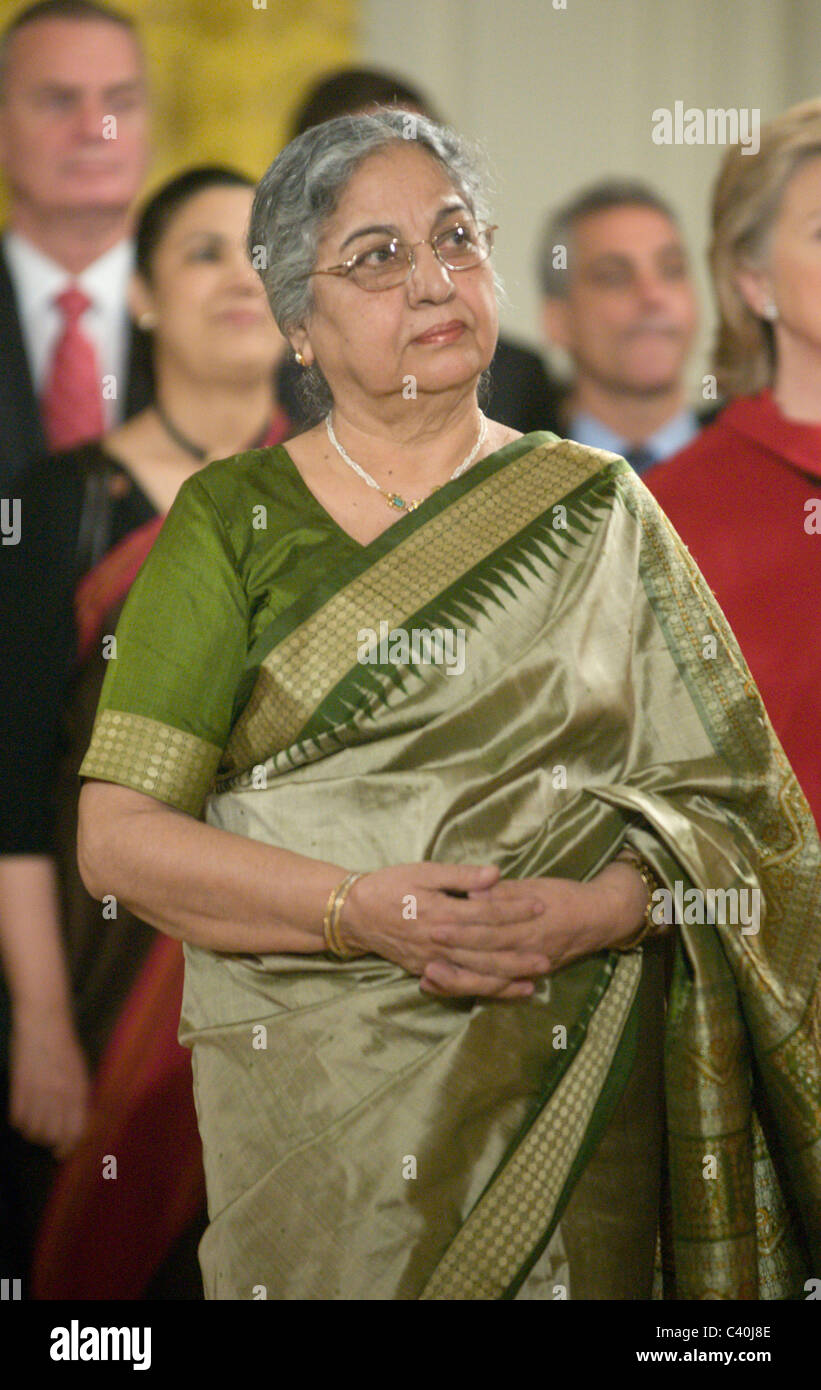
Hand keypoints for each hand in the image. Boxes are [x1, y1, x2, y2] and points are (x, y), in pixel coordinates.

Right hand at [9, 1004, 91, 1159]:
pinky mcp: (18, 1087)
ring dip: (33, 1133)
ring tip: (34, 1126)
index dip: (68, 1147)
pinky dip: (19, 1122)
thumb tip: (77, 1123)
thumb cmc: (65, 1045)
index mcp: (78, 1090)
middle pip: (52, 1136)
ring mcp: (37, 1092)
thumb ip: (79, 1097)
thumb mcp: (80, 1071)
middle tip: (47, 1141)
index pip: (75, 1131)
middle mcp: (59, 1095)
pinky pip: (17, 1118)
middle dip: (50, 1143)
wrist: (43, 1022)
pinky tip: (22, 1115)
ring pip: (33, 1131)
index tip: (62, 1153)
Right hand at [340, 862, 546, 998]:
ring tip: (535, 977)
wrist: (354, 914)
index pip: (486, 913)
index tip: (539, 906)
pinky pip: (460, 984)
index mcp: (441, 912)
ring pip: (476, 972)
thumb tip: (494, 875)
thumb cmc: (390, 886)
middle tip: (548, 953)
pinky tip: (505, 989)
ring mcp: (432, 961)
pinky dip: (484, 988)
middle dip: (518, 952)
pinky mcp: (426, 971)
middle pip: (486, 949)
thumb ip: (460, 876)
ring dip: (507, 977)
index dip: (514, 910)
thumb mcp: (423, 872)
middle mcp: (439, 941)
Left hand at [414, 861, 649, 995]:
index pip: (488, 928)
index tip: (435, 923)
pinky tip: (445, 985)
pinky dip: (470, 988)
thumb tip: (475, 893)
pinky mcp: (525, 976)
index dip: (461, 928)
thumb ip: (504, 892)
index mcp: (526, 924)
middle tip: (423, 950)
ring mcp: (524, 967)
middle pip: (483, 956)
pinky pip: (494, 987)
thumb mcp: (535, 886)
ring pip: (487, 978)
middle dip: (453, 954)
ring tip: (428, 975)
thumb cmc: (564, 896)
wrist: (598, 918)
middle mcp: (525, 951)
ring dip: (457, 978)